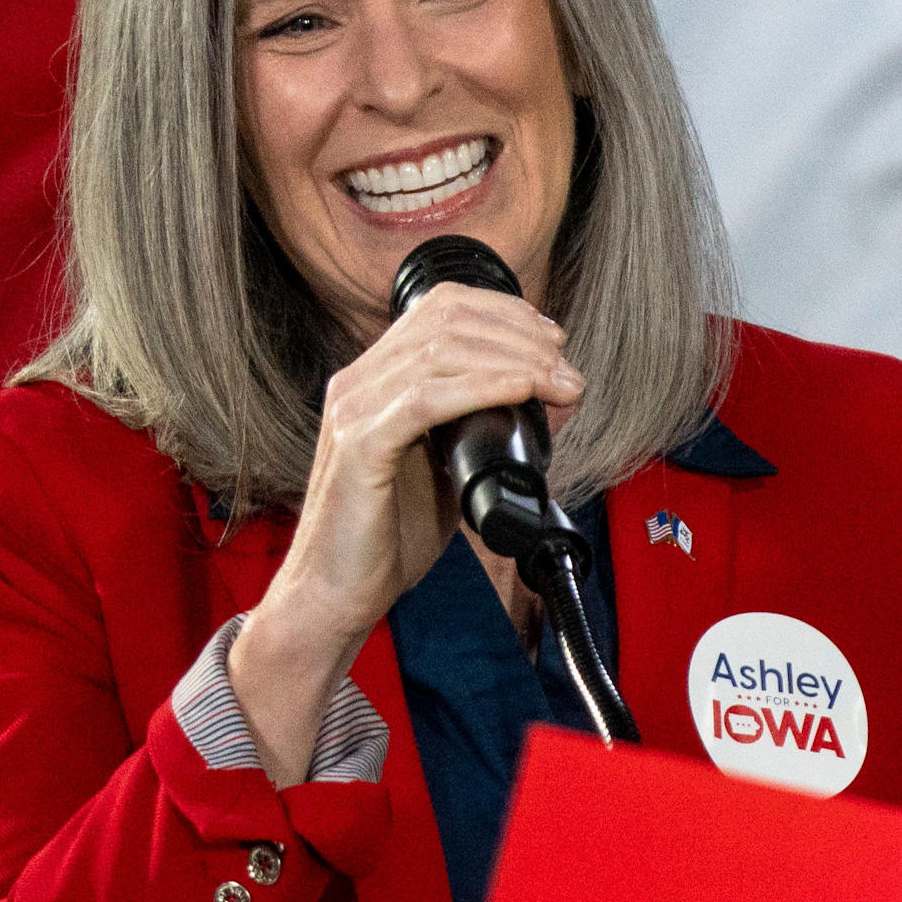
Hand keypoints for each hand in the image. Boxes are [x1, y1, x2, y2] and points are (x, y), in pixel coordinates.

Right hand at [225, 285, 576, 777]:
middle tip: (567, 368)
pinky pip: (428, 397)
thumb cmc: (386, 539)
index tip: (553, 340)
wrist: (335, 595)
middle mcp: (358, 381)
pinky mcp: (359, 446)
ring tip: (560, 384)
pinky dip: (483, 386)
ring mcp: (355, 409)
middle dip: (520, 334)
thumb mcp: (447, 469)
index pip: (441, 305)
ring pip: (442, 349)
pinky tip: (521, 392)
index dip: (504, 311)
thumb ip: (482, 429)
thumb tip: (547, 401)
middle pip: (447, 317)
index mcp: (375, 378)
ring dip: (515, 360)